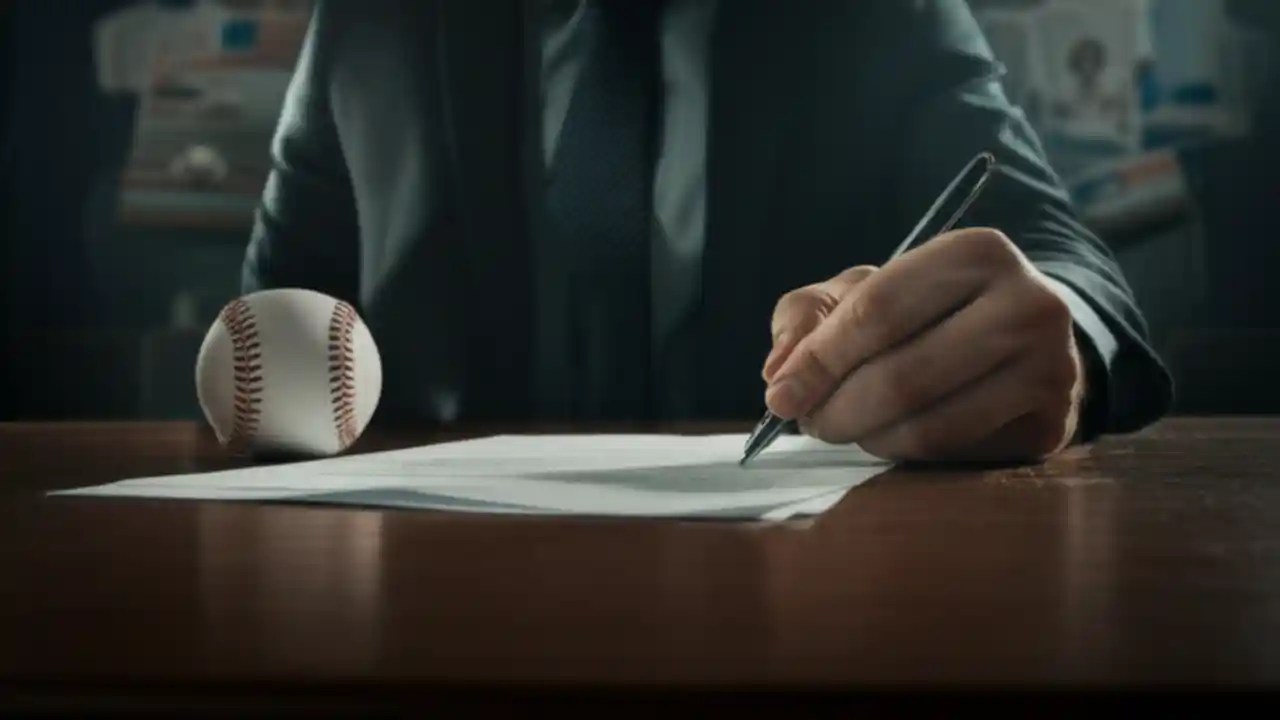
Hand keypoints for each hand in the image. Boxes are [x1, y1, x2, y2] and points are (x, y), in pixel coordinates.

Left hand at [762, 228, 1085, 462]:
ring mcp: (1050, 369)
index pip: (879, 312)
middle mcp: (1028, 305)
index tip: (779, 395)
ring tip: (847, 426)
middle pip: (901, 378)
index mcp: (977, 252)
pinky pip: (952, 455)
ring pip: (926, 428)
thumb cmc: (926, 309)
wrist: (1023, 337)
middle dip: (835, 410)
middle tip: (809, 421)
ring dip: (866, 438)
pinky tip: (893, 434)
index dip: (819, 360)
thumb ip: (808, 316)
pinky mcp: (1051, 426)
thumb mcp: (864, 290)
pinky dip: (904, 454)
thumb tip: (779, 374)